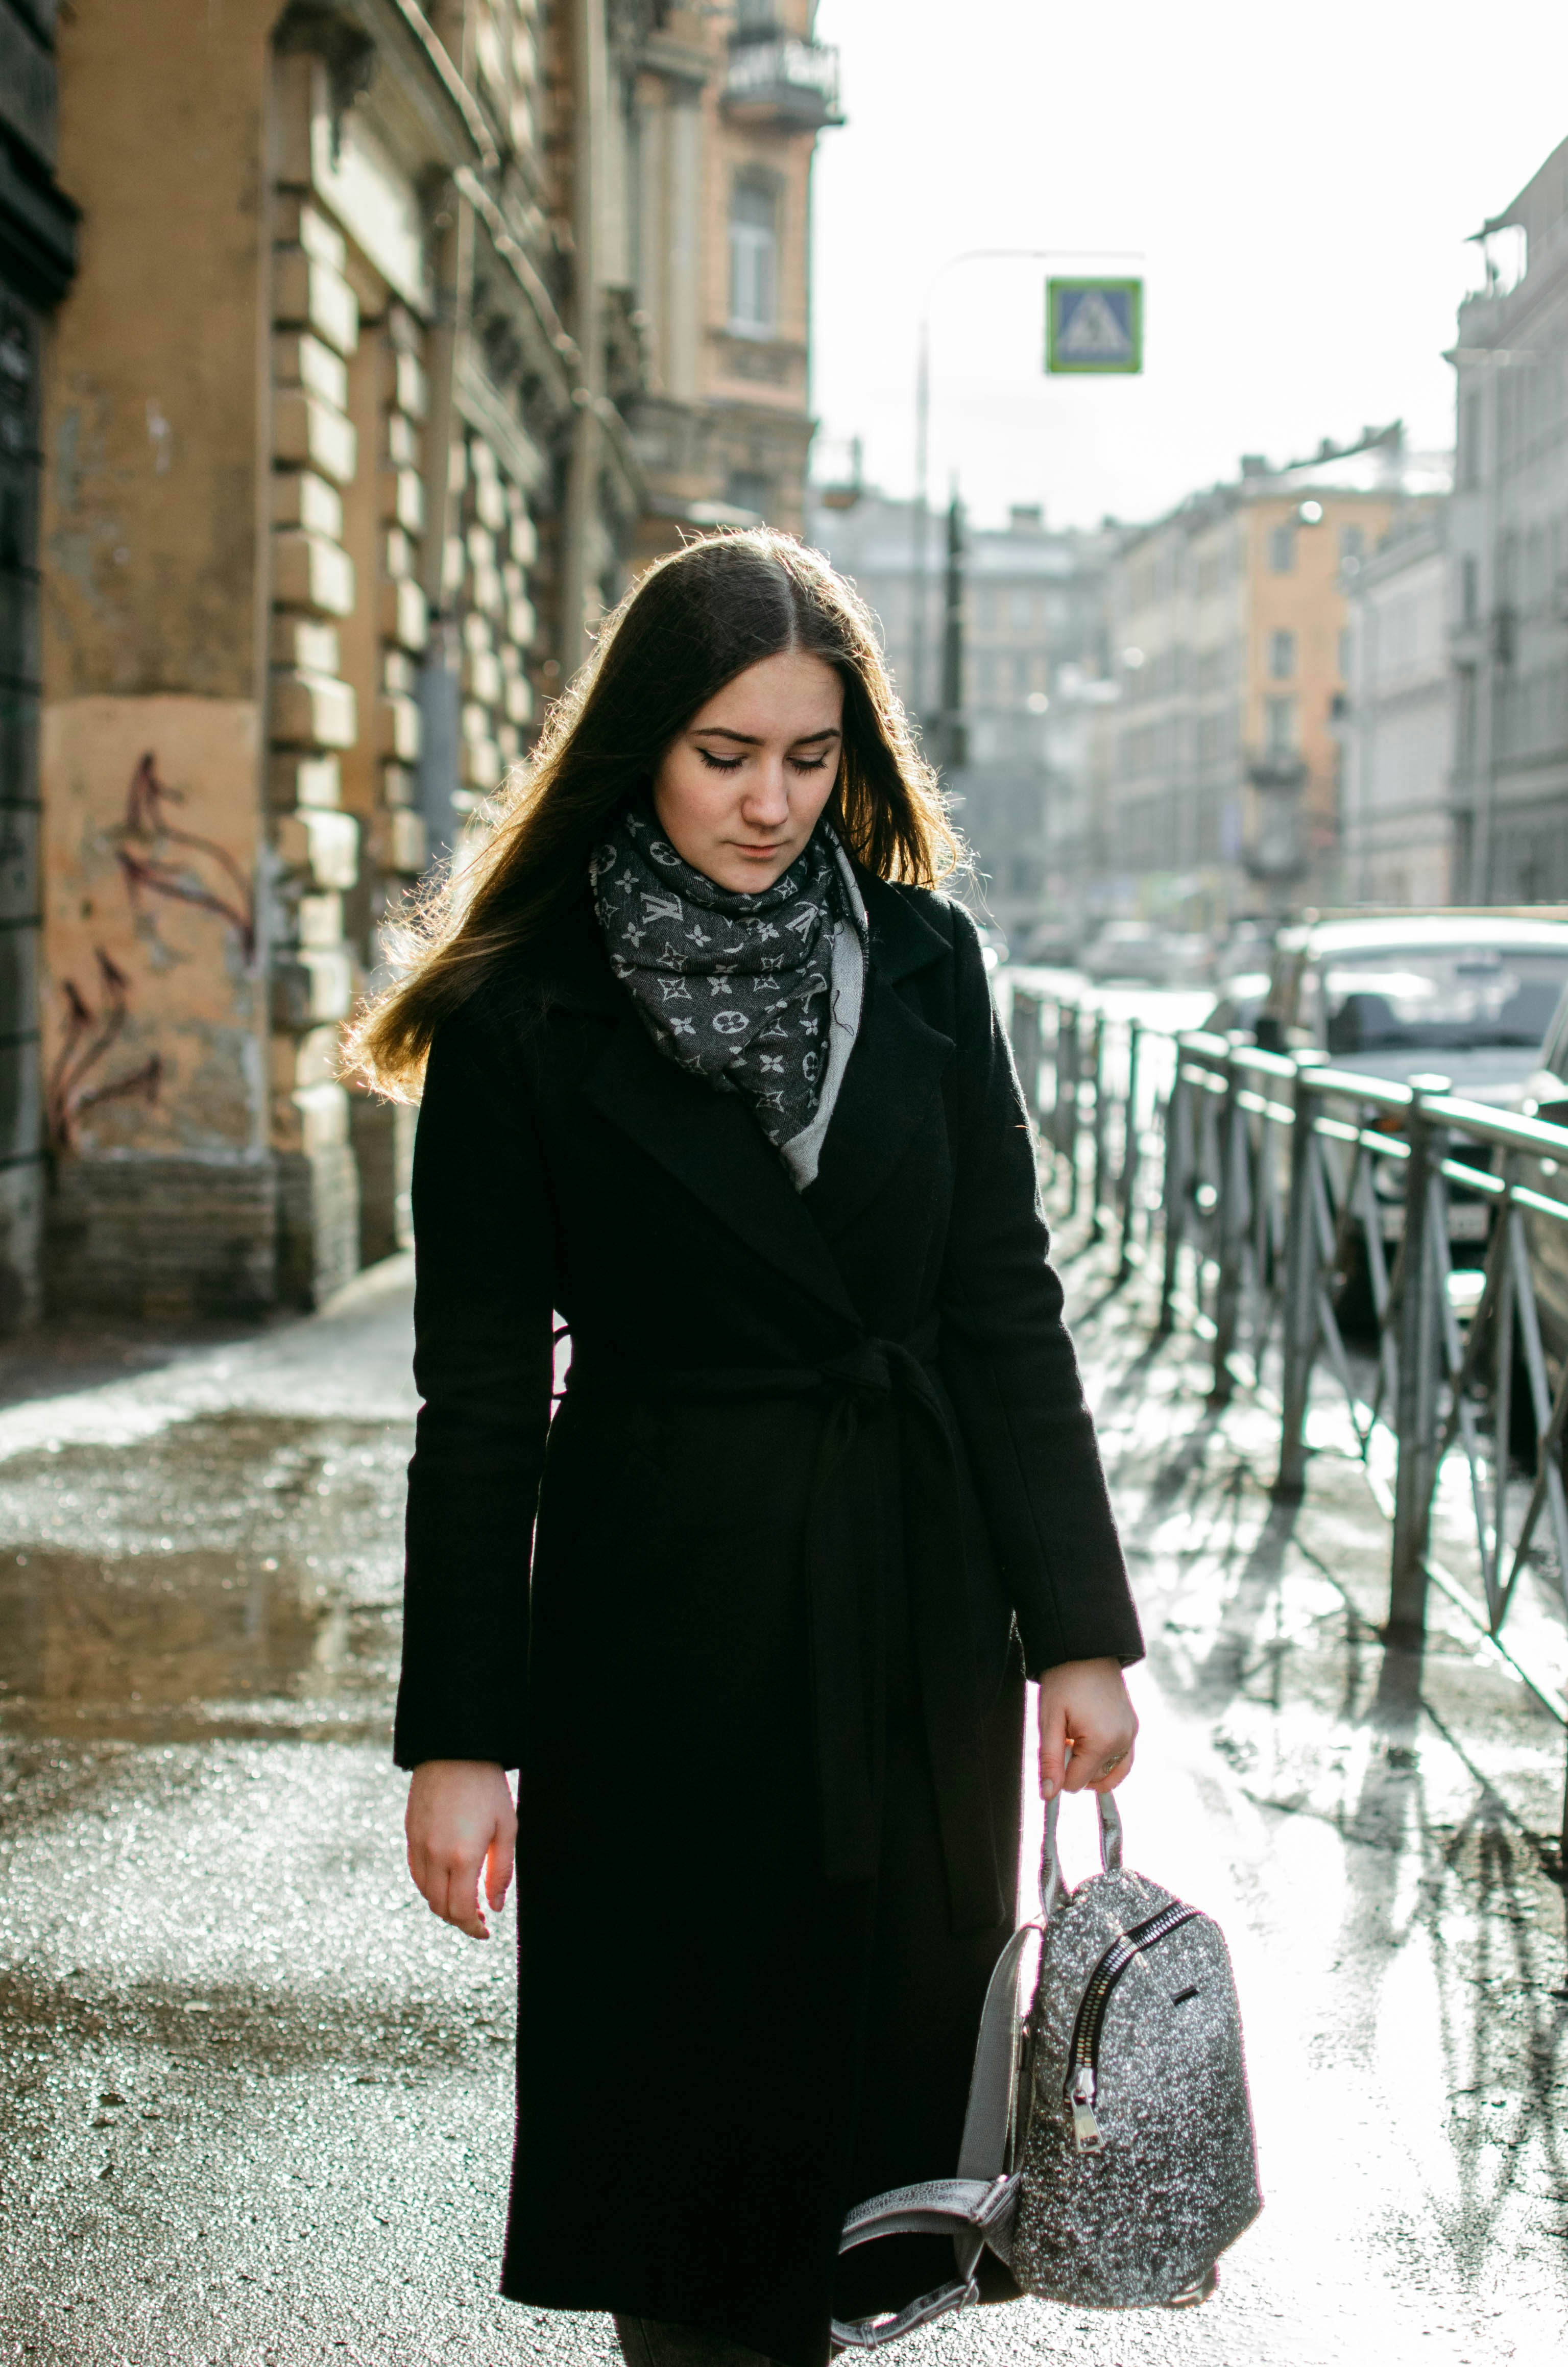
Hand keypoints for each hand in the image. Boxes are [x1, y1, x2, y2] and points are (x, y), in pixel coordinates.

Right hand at [405, 1760, 516, 1938]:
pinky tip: (446, 1881)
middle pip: (440, 1907)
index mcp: (463, 1857)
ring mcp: (418, 1845)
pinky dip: (429, 1886)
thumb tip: (496, 1907)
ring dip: (443, 1905)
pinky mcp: (410, 1834)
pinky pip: (416, 1873)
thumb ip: (501, 1872)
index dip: (472, 1928)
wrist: (454, 1751)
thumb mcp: (507, 1829)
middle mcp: (435, 1856)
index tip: (485, 1931)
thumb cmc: (488, 1789)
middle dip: (459, 1920)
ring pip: (425, 1893)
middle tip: (478, 1919)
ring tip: (464, 1901)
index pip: (461, 1910)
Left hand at [1036, 1658, 1137, 1800]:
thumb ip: (1050, 1760)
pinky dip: (1106, 1759)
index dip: (1059, 1771)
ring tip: (1076, 1738)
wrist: (1086, 1649)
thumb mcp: (1050, 1721)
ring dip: (1091, 1764)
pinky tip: (1090, 1742)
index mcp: (1103, 1742)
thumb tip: (1049, 1795)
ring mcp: (1132, 1734)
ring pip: (1109, 1771)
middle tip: (1065, 1735)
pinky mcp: (1133, 1727)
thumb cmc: (1064, 1681)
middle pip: (1093, 1778)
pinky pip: (1122, 1758)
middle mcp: (1124, 1742)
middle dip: (1075, 1765)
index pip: (1077, 1783)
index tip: (1054, 1747)